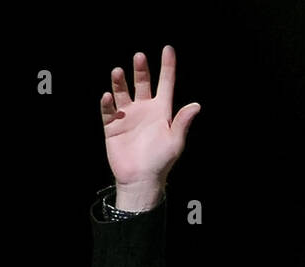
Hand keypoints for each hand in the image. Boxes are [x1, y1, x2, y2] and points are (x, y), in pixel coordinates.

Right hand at [100, 45, 200, 208]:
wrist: (140, 180)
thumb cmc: (161, 162)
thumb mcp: (175, 141)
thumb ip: (182, 121)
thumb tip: (197, 105)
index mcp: (161, 112)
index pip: (165, 84)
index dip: (167, 67)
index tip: (168, 49)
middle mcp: (144, 110)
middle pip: (142, 83)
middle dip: (141, 69)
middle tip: (140, 56)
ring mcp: (127, 116)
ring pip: (122, 92)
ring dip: (119, 81)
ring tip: (118, 71)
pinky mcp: (113, 126)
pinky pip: (108, 110)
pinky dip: (107, 102)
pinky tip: (108, 97)